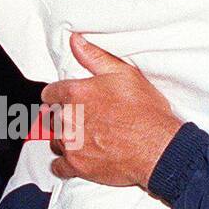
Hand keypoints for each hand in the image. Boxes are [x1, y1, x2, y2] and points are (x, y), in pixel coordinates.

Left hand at [41, 32, 182, 187]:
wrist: (158, 148)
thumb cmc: (145, 112)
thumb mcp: (123, 73)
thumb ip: (95, 57)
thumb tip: (76, 42)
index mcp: (75, 94)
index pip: (50, 94)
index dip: (56, 96)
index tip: (62, 99)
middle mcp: (69, 119)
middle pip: (51, 118)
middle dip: (62, 117)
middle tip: (79, 119)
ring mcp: (71, 144)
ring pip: (54, 141)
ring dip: (63, 139)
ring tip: (81, 138)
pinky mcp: (77, 166)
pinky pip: (59, 166)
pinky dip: (64, 164)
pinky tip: (75, 160)